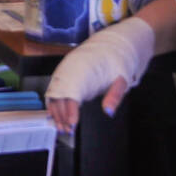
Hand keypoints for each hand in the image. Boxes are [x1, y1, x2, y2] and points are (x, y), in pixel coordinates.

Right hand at [43, 17, 155, 133]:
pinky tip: (56, 117)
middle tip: (68, 130)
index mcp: (84, 69)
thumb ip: (115, 95)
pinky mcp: (63, 76)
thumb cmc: (116, 62)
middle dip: (62, 115)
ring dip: (57, 112)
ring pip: (54, 94)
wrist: (111, 46)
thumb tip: (109, 111)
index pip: (72, 93)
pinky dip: (54, 105)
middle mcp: (70, 70)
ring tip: (62, 127)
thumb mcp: (121, 79)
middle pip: (59, 96)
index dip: (70, 109)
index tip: (73, 123)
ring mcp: (64, 72)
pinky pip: (54, 91)